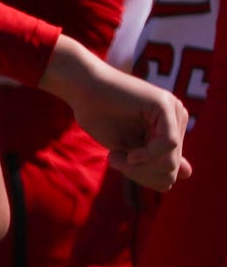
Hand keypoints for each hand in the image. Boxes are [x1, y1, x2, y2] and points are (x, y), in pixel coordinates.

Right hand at [39, 37, 188, 190]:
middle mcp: (177, 119)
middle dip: (141, 173)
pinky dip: (147, 155)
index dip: (146, 178)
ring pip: (170, 161)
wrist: (80, 88)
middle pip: (171, 169)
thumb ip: (153, 161)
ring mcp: (173, 111)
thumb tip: (187, 174)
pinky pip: (167, 144)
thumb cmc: (97, 114)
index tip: (120, 165)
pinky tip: (129, 153)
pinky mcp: (164, 105)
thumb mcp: (127, 148)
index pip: (171, 171)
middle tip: (116, 160)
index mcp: (169, 129)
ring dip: (140, 167)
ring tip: (117, 156)